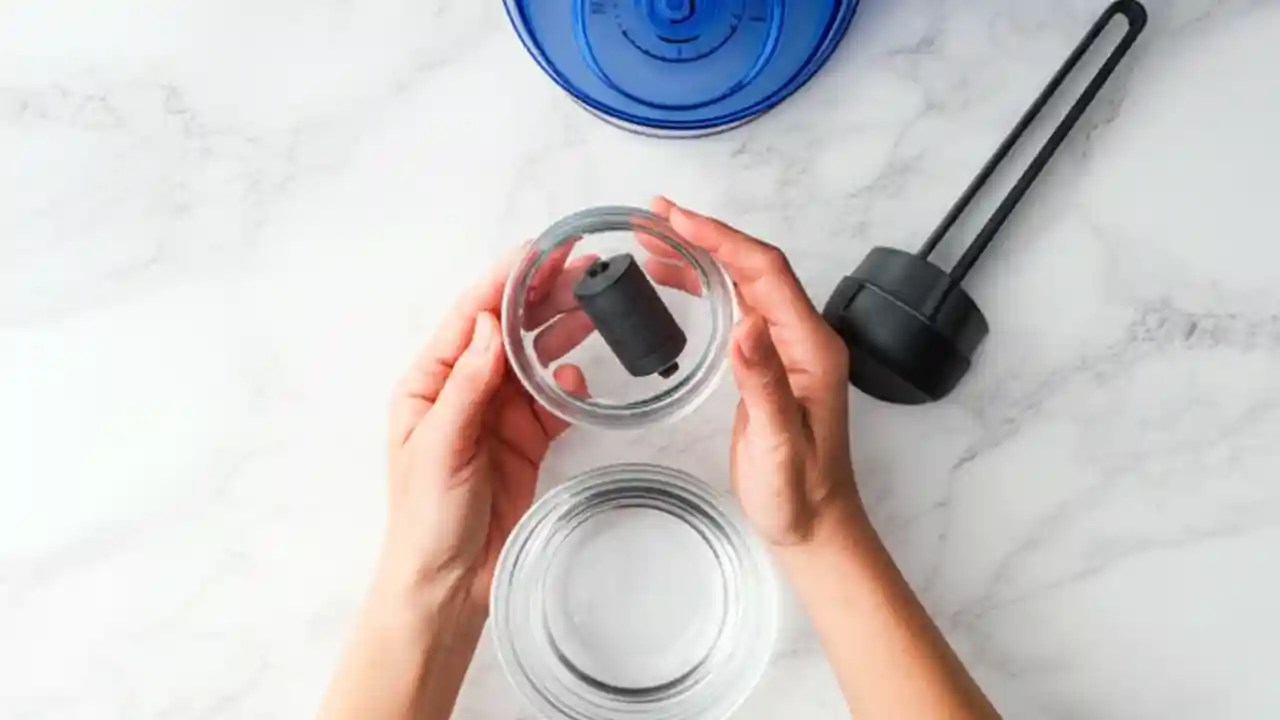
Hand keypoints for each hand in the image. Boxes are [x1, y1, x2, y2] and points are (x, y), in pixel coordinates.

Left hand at [379, 251, 588, 611]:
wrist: (449, 581)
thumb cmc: (426, 515)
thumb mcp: (439, 444)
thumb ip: (468, 384)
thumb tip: (492, 325)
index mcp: (430, 381)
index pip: (471, 317)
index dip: (503, 280)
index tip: (538, 252)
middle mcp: (465, 389)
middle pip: (509, 329)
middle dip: (542, 296)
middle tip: (584, 268)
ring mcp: (499, 414)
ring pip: (536, 359)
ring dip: (562, 331)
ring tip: (597, 305)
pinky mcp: (527, 440)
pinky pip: (554, 402)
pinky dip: (570, 386)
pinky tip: (581, 376)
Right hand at [652, 198, 862, 546]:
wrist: (815, 527)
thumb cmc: (799, 493)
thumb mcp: (779, 442)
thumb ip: (764, 383)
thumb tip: (745, 324)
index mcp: (811, 349)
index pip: (765, 273)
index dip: (721, 239)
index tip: (677, 219)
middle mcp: (802, 340)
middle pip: (753, 269)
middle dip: (705, 237)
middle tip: (654, 218)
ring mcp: (787, 350)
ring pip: (743, 285)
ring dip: (701, 259)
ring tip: (653, 243)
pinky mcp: (769, 365)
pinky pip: (737, 309)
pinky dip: (706, 289)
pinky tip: (678, 284)